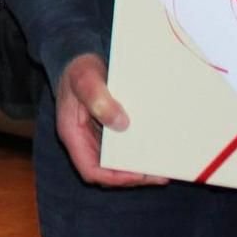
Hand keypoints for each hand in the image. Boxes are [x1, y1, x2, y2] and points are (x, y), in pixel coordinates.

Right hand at [54, 53, 165, 187]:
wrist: (78, 58)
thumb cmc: (78, 69)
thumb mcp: (85, 78)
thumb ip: (98, 98)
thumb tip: (121, 123)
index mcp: (73, 134)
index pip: (91, 170)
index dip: (115, 178)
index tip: (138, 174)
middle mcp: (84, 141)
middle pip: (107, 172)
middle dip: (133, 176)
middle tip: (160, 174)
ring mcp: (96, 137)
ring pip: (117, 163)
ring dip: (138, 167)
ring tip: (163, 165)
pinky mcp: (109, 131)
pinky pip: (123, 148)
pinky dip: (139, 151)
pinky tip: (156, 148)